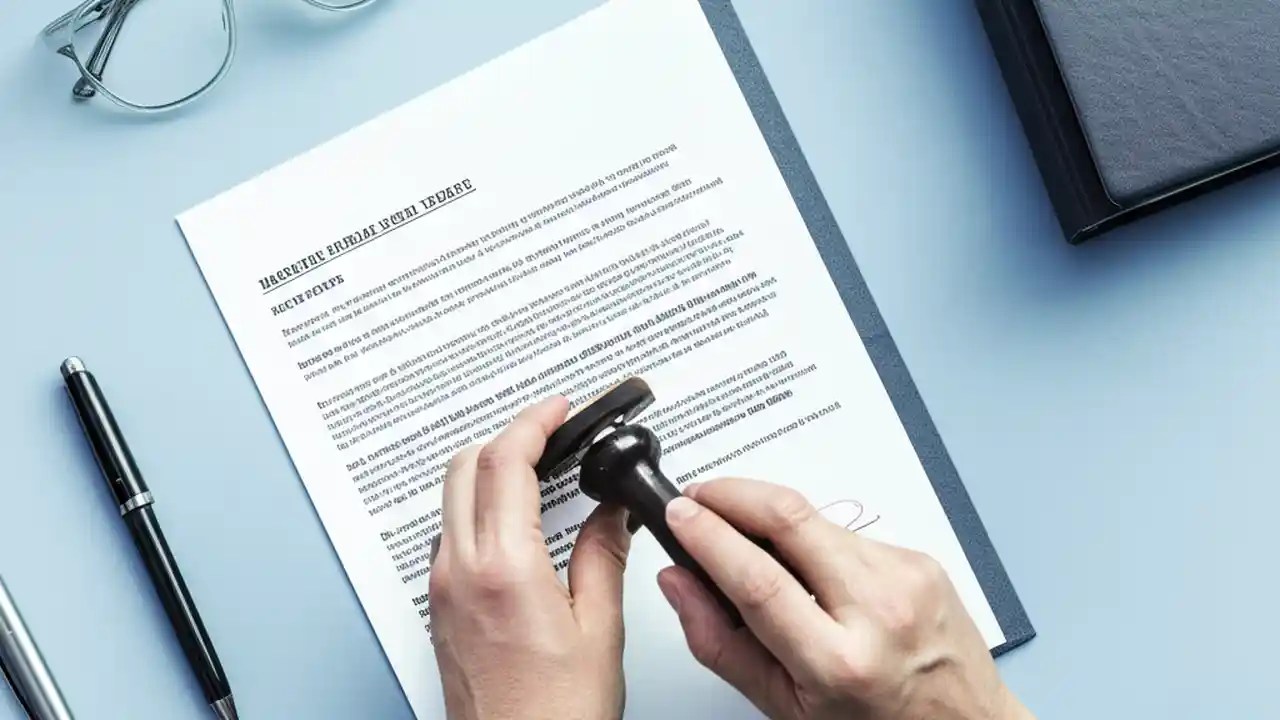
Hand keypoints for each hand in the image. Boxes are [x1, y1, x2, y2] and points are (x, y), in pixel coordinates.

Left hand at [428, 396, 632, 719]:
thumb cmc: (554, 717)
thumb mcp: (598, 630)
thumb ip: (601, 557)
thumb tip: (608, 514)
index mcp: (503, 570)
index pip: (505, 462)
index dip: (534, 421)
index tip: (559, 408)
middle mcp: (460, 574)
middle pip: (465, 467)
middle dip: (508, 435)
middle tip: (551, 430)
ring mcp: (443, 591)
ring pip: (453, 499)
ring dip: (490, 470)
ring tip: (539, 469)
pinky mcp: (440, 609)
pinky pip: (452, 534)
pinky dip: (480, 507)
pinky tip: (516, 520)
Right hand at [657, 478, 1033, 719]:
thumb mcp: (785, 708)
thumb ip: (720, 643)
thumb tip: (678, 581)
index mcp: (839, 664)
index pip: (759, 580)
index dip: (710, 537)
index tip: (679, 514)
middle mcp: (880, 610)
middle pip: (791, 518)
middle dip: (732, 493)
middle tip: (699, 498)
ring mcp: (905, 576)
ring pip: (816, 518)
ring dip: (768, 515)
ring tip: (742, 534)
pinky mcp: (918, 556)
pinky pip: (846, 533)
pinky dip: (812, 538)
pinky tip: (805, 564)